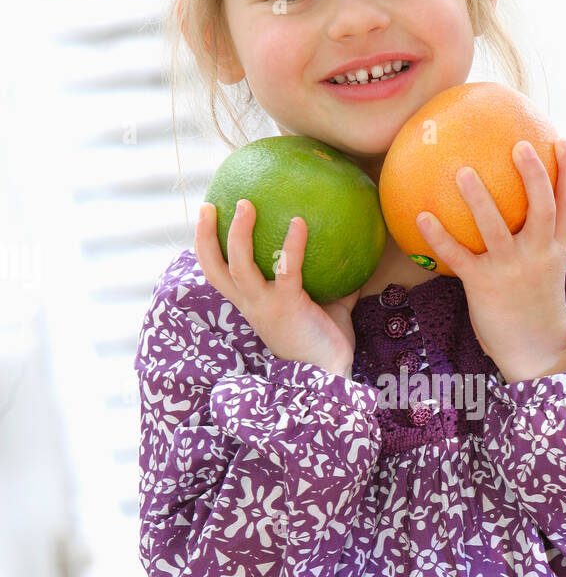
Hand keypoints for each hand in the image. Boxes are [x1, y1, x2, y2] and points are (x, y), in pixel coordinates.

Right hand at [195, 201, 359, 379]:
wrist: (330, 372)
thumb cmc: (325, 342)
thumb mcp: (327, 306)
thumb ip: (332, 282)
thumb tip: (349, 255)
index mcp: (251, 302)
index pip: (217, 274)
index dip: (204, 246)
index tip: (206, 218)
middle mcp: (250, 303)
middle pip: (213, 269)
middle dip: (204, 236)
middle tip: (208, 204)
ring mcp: (265, 305)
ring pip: (239, 266)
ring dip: (239, 233)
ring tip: (245, 203)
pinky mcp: (287, 306)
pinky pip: (285, 269)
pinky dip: (291, 245)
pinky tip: (299, 222)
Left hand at [416, 139, 565, 382]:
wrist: (534, 352)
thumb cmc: (533, 307)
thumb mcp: (545, 271)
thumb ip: (536, 244)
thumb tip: (516, 215)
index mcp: (554, 249)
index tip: (561, 141)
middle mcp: (537, 254)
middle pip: (542, 206)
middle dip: (533, 173)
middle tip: (519, 144)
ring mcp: (511, 269)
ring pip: (497, 227)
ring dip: (479, 198)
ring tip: (462, 171)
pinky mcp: (484, 285)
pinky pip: (459, 256)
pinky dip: (438, 236)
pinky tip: (421, 216)